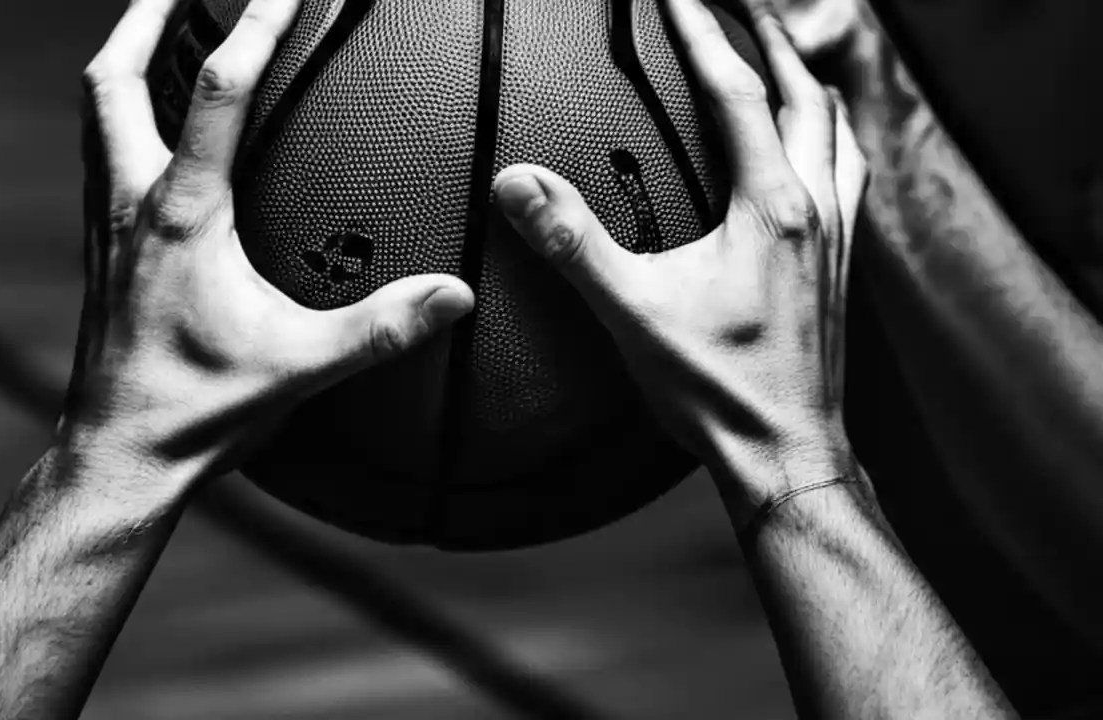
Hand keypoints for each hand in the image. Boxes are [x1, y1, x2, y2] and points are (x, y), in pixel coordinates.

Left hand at [59, 0, 472, 501]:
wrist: (120, 456)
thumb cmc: (195, 411)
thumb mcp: (301, 366)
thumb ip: (383, 328)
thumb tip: (455, 297)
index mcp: (183, 216)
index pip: (218, 89)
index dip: (257, 23)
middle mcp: (133, 207)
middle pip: (114, 76)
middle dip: (146, 15)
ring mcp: (108, 228)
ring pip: (98, 112)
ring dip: (125, 57)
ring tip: (157, 24)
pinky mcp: (103, 254)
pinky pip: (104, 158)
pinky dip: (123, 117)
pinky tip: (151, 133)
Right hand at [493, 0, 865, 522]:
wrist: (786, 454)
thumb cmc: (724, 392)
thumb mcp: (632, 312)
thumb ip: (572, 243)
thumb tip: (522, 188)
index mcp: (770, 208)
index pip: (737, 91)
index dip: (703, 32)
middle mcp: (814, 212)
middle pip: (805, 92)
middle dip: (768, 37)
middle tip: (738, 7)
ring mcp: (834, 240)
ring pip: (837, 130)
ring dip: (808, 82)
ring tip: (782, 58)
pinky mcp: (837, 270)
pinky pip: (848, 175)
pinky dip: (829, 137)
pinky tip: (811, 155)